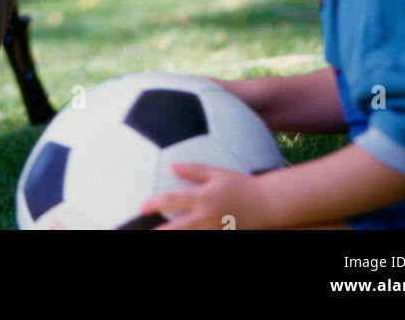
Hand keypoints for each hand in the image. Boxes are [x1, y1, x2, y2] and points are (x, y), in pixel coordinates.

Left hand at [141, 161, 262, 229]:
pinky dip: (190, 237)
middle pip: (176, 228)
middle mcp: (205, 217)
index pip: (172, 200)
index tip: (141, 207)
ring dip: (173, 236)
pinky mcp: (219, 236)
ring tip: (158, 236)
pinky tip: (182, 234)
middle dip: (159, 233)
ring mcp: (212, 230)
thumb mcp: (216, 172)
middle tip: (144, 233)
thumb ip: (193, 170)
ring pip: (188, 237)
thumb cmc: (239, 184)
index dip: (154, 204)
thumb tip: (171, 166)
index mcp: (202, 198)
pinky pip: (201, 238)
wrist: (264, 204)